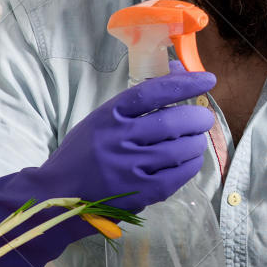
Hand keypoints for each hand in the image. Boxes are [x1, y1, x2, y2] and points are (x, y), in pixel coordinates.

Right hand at [38, 59, 216, 209]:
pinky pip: (180, 174)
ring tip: (195, 140)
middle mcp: (117, 141)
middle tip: (203, 118)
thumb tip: (179, 70)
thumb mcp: (103, 120)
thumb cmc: (86, 153)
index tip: (207, 79)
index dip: (184, 83)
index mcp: (107, 117)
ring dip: (197, 142)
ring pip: (181, 149)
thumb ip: (139, 101)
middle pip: (172, 123)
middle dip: (198, 117)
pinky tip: (190, 159)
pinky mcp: (139, 193)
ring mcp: (128, 169)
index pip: (152, 92)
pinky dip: (192, 164)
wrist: (58, 196)